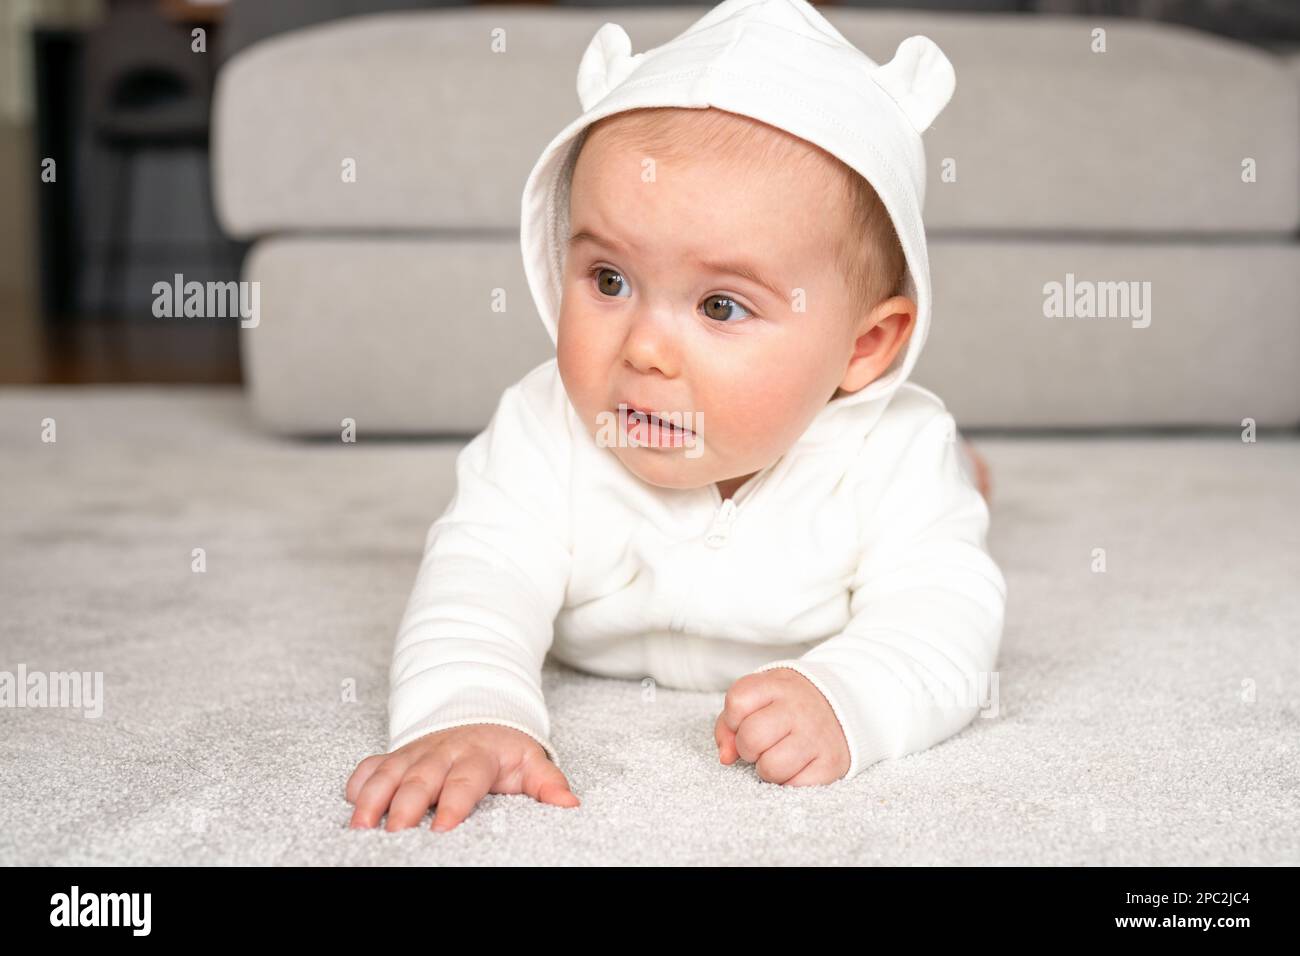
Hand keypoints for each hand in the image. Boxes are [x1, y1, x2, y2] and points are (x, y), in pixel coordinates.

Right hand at [346, 724, 579, 831]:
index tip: (443, 829)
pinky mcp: (395, 755)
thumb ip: (548, 784)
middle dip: (405, 805)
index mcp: (478, 756)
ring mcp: (415, 753)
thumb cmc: (504, 749)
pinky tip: (351, 801)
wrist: (479, 711)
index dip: (453, 803)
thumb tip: (570, 806)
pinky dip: (358, 780)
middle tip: (393, 833)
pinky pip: (371, 764)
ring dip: (373, 797)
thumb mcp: (530, 761)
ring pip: (389, 772)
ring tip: (360, 825)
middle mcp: (442, 752)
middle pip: (420, 779)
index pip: (465, 780)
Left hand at [714, 667, 850, 784]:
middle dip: (748, 748)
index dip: (733, 719)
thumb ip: (730, 723)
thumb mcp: (758, 698)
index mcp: (778, 685)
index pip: (738, 701)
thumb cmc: (788, 706)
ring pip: (771, 768)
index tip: (744, 721)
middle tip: (762, 744)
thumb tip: (726, 757)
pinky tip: (796, 766)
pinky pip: (793, 786)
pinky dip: (789, 782)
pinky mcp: (831, 764)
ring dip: (767, 769)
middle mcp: (799, 708)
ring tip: (778, 756)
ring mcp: (817, 736)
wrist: (843, 707)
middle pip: (751, 738)